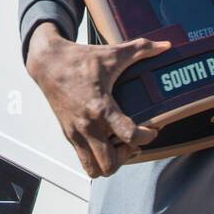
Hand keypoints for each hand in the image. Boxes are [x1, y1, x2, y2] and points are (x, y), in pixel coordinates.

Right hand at [26, 22, 170, 177]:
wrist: (48, 63)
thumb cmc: (80, 59)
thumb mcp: (111, 54)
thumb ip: (140, 49)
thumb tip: (165, 44)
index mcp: (100, 107)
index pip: (129, 135)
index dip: (146, 137)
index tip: (152, 129)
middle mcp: (87, 125)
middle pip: (110, 164)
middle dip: (126, 157)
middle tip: (133, 141)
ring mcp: (76, 133)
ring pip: (95, 169)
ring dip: (110, 162)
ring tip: (119, 145)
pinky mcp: (68, 135)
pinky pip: (84, 160)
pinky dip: (97, 157)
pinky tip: (106, 141)